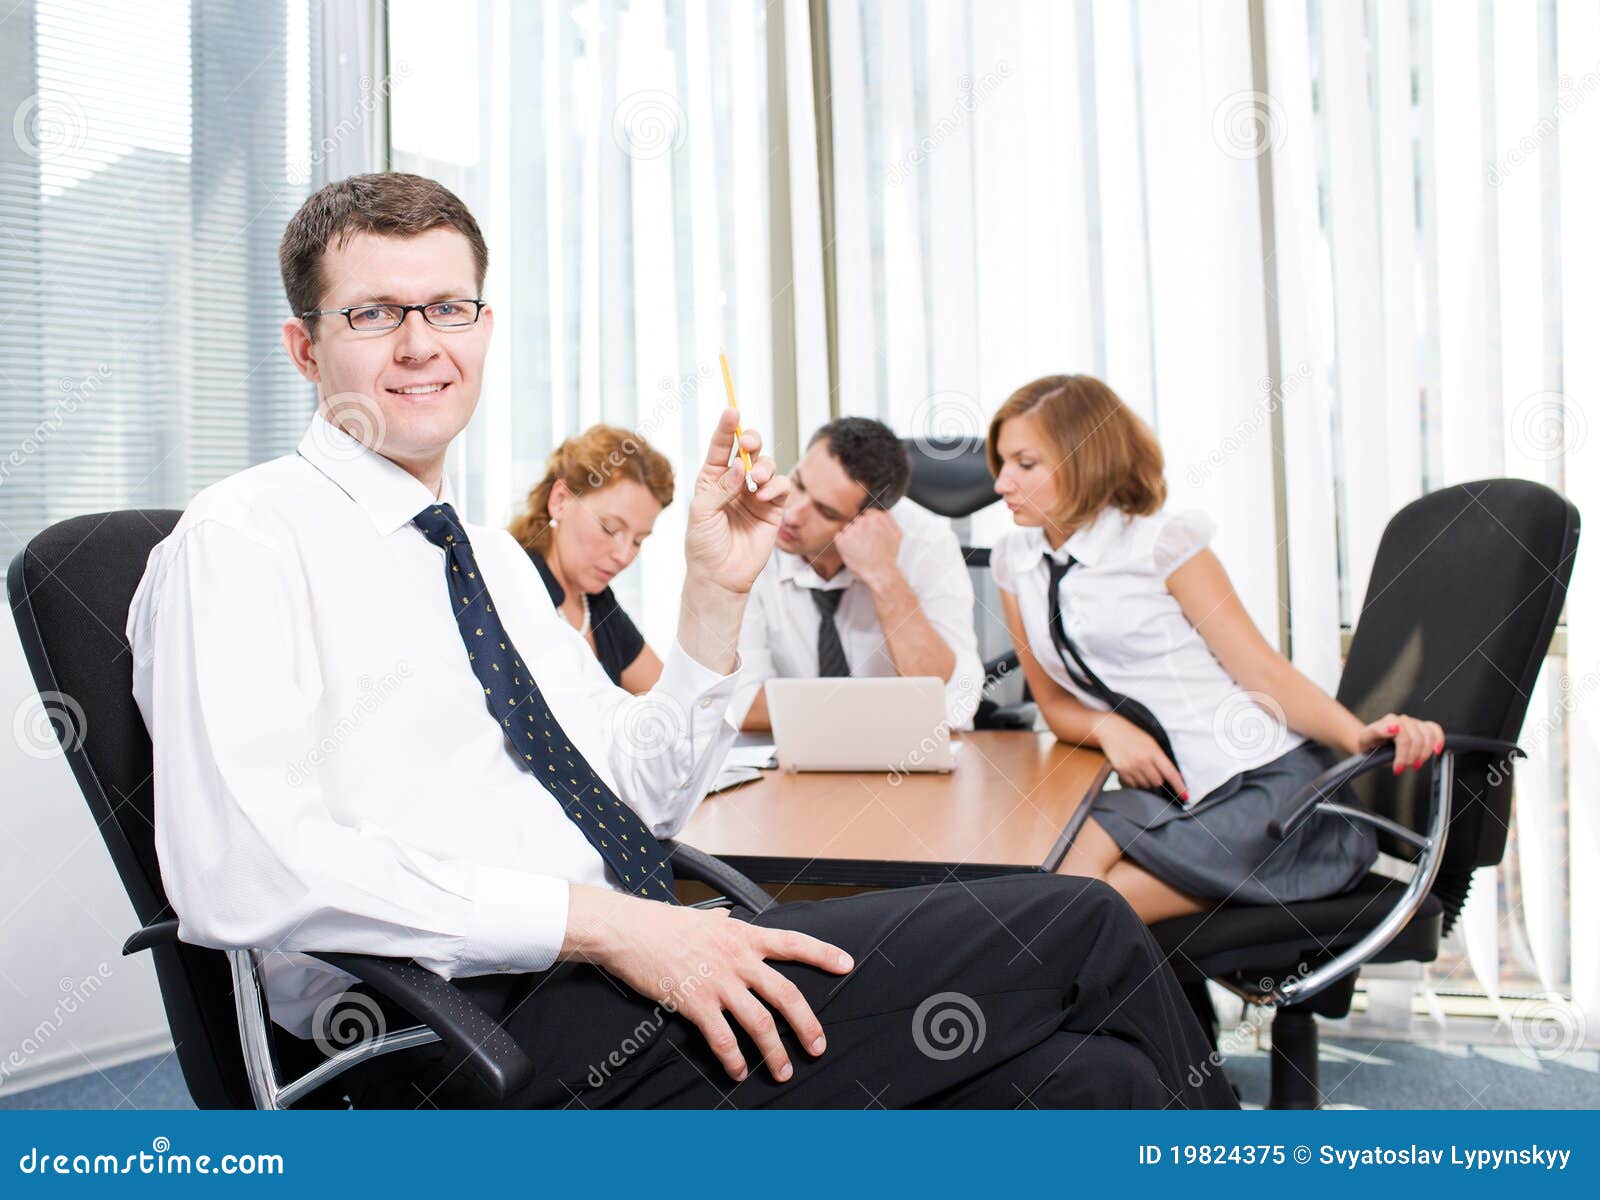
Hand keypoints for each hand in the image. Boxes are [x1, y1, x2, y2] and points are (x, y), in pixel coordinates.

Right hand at [565, 887, 852, 1082]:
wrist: (629, 930)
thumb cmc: (664, 924)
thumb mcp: (703, 918)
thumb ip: (722, 922)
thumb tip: (729, 919)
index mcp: (744, 936)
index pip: (793, 942)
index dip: (823, 954)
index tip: (847, 964)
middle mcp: (738, 958)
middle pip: (786, 994)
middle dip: (807, 1025)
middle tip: (817, 1046)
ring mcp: (718, 981)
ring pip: (760, 1023)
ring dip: (774, 1052)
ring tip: (782, 1071)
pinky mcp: (696, 1002)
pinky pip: (723, 1038)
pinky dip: (734, 1059)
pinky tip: (739, 1071)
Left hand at [683, 408, 788, 594]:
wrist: (720, 576)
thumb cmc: (704, 545)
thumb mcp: (702, 513)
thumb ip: (722, 487)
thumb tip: (741, 466)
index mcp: (712, 479)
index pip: (721, 448)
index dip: (726, 428)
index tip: (731, 410)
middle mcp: (735, 482)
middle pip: (749, 450)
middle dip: (751, 440)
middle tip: (749, 443)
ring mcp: (755, 494)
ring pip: (767, 465)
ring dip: (764, 466)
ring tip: (757, 480)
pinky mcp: (773, 509)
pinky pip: (780, 488)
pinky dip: (775, 486)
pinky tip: (762, 496)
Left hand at [833, 508, 902, 588]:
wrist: (880, 573)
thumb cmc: (888, 557)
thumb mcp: (896, 534)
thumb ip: (889, 520)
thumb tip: (883, 512)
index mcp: (876, 518)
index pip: (867, 513)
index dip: (868, 524)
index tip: (868, 531)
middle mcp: (862, 522)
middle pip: (857, 520)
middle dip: (860, 529)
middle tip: (865, 542)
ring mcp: (851, 530)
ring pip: (848, 528)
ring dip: (851, 536)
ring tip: (859, 548)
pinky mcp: (841, 540)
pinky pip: (838, 536)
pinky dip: (842, 542)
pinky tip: (851, 550)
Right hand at [1097, 713, 1188, 799]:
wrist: (1111, 730)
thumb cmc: (1134, 735)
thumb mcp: (1151, 743)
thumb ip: (1162, 759)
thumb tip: (1175, 775)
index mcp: (1153, 752)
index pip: (1170, 773)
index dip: (1179, 786)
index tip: (1185, 795)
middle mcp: (1142, 761)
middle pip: (1157, 782)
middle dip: (1158, 780)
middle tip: (1153, 771)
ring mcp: (1131, 767)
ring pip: (1145, 785)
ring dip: (1147, 782)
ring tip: (1141, 769)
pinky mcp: (1121, 771)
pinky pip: (1133, 785)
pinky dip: (1136, 782)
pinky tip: (1133, 771)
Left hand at [1352, 712, 1445, 774]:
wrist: (1373, 743)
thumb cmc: (1370, 742)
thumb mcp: (1366, 739)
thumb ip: (1377, 731)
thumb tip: (1393, 728)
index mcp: (1389, 721)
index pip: (1403, 737)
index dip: (1403, 756)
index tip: (1398, 768)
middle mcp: (1403, 720)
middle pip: (1417, 740)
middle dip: (1411, 758)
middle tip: (1404, 767)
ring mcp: (1414, 722)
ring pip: (1428, 736)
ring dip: (1424, 754)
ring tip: (1415, 763)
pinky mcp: (1423, 726)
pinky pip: (1436, 730)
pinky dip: (1439, 741)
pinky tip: (1435, 751)